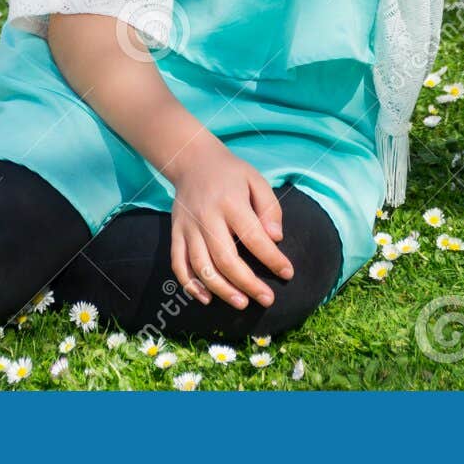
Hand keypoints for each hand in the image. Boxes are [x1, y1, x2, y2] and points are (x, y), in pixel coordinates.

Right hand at [168, 147, 294, 309]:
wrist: (192, 160)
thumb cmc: (231, 173)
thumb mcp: (256, 180)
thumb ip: (269, 208)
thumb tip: (276, 238)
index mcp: (230, 202)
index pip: (254, 237)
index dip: (272, 259)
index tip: (288, 273)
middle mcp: (207, 217)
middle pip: (226, 259)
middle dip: (248, 283)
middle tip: (267, 299)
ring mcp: (188, 227)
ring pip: (202, 267)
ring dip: (222, 290)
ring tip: (242, 303)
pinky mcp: (176, 233)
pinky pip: (178, 264)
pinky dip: (190, 285)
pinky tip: (206, 298)